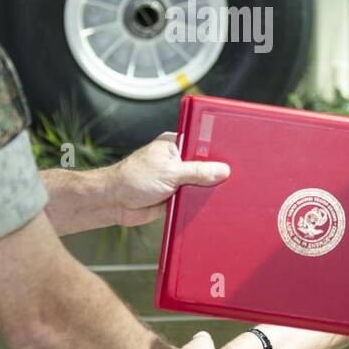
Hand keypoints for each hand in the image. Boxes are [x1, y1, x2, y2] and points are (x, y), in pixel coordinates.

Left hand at [111, 131, 229, 226]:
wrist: (114, 203)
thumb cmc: (132, 179)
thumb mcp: (169, 172)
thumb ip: (197, 171)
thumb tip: (222, 170)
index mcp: (175, 145)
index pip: (202, 142)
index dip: (218, 150)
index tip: (235, 157)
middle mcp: (177, 160)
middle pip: (205, 165)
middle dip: (215, 174)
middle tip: (233, 178)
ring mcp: (177, 179)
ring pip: (200, 184)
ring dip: (206, 191)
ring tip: (225, 193)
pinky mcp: (175, 197)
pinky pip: (194, 199)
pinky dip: (199, 203)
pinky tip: (212, 206)